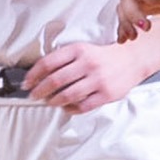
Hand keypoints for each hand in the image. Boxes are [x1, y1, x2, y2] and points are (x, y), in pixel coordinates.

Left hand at [25, 41, 150, 112]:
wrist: (132, 59)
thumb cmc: (103, 56)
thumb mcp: (83, 49)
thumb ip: (65, 59)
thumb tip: (40, 75)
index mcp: (79, 50)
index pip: (49, 62)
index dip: (34, 74)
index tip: (27, 83)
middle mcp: (88, 64)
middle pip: (55, 80)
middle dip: (40, 90)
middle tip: (34, 95)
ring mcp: (98, 80)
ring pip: (68, 95)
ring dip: (54, 101)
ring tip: (49, 102)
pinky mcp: (106, 94)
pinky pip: (83, 106)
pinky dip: (71, 109)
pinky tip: (66, 107)